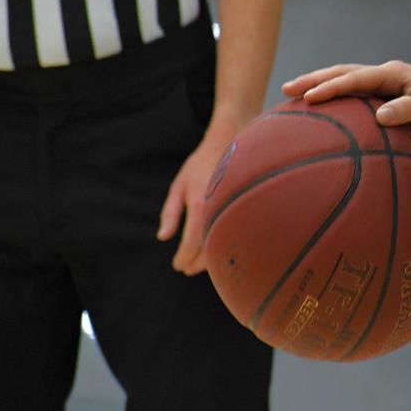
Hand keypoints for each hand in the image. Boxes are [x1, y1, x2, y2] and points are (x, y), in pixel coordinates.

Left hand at [157, 122, 239, 273]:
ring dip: (211, 259)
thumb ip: (171, 212)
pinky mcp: (246, 209)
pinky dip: (224, 246)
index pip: (193, 244)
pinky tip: (216, 248)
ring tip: (199, 262)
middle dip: (196, 263)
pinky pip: (235, 235)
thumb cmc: (203, 162)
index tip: (178, 266)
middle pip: (210, 250)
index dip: (184, 258)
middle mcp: (220, 210)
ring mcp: (236, 210)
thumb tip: (164, 237)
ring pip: (225, 246)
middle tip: (186, 268)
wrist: (233, 142)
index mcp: (201, 205)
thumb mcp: (179, 185)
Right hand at [281, 60, 410, 139]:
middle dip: (314, 81)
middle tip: (286, 90)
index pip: (355, 77)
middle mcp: (388, 76)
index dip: (330, 87)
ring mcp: (388, 87)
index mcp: (394, 73)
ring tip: (297, 98)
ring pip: (348, 84)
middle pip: (343, 74)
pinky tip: (326, 119)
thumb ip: (408, 110)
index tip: (308, 97)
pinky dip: (339, 103)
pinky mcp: (391, 100)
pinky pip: (358, 100)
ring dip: (323, 88)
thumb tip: (380, 116)